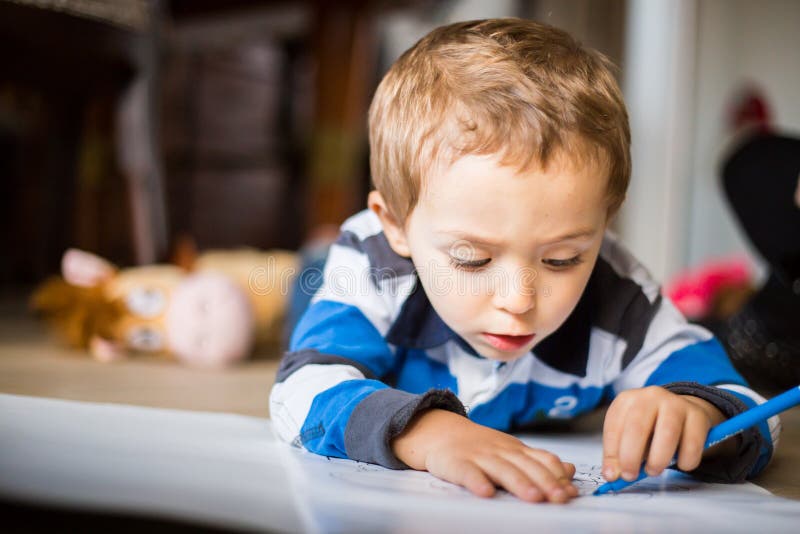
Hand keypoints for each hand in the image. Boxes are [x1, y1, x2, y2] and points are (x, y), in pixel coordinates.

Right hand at [391, 409, 577, 502]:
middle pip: (526, 466)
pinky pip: (467, 473)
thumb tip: (570, 470)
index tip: (571, 492)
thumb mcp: (512, 451)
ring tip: (534, 497)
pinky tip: (486, 493)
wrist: (440, 432)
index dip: (557, 476)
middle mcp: (500, 451)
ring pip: (501, 469)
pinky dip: (477, 482)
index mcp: (515, 449)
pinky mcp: (456, 463)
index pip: (542, 460)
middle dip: (545, 482)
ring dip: (519, 483)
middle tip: (560, 498)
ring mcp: (478, 456)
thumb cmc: (480, 447)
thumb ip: (539, 461)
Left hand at [601, 386, 728, 481]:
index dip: (612, 453)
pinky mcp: (698, 415)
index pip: (614, 426)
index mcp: (627, 400)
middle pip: (637, 427)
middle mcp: (650, 397)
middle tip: (630, 475)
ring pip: (667, 433)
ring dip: (658, 459)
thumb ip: (620, 454)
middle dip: (631, 456)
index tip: (612, 474)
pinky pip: (692, 442)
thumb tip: (612, 475)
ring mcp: (675, 403)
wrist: (684, 409)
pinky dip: (686, 459)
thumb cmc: (651, 425)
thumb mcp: (630, 433)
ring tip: (653, 471)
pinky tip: (681, 464)